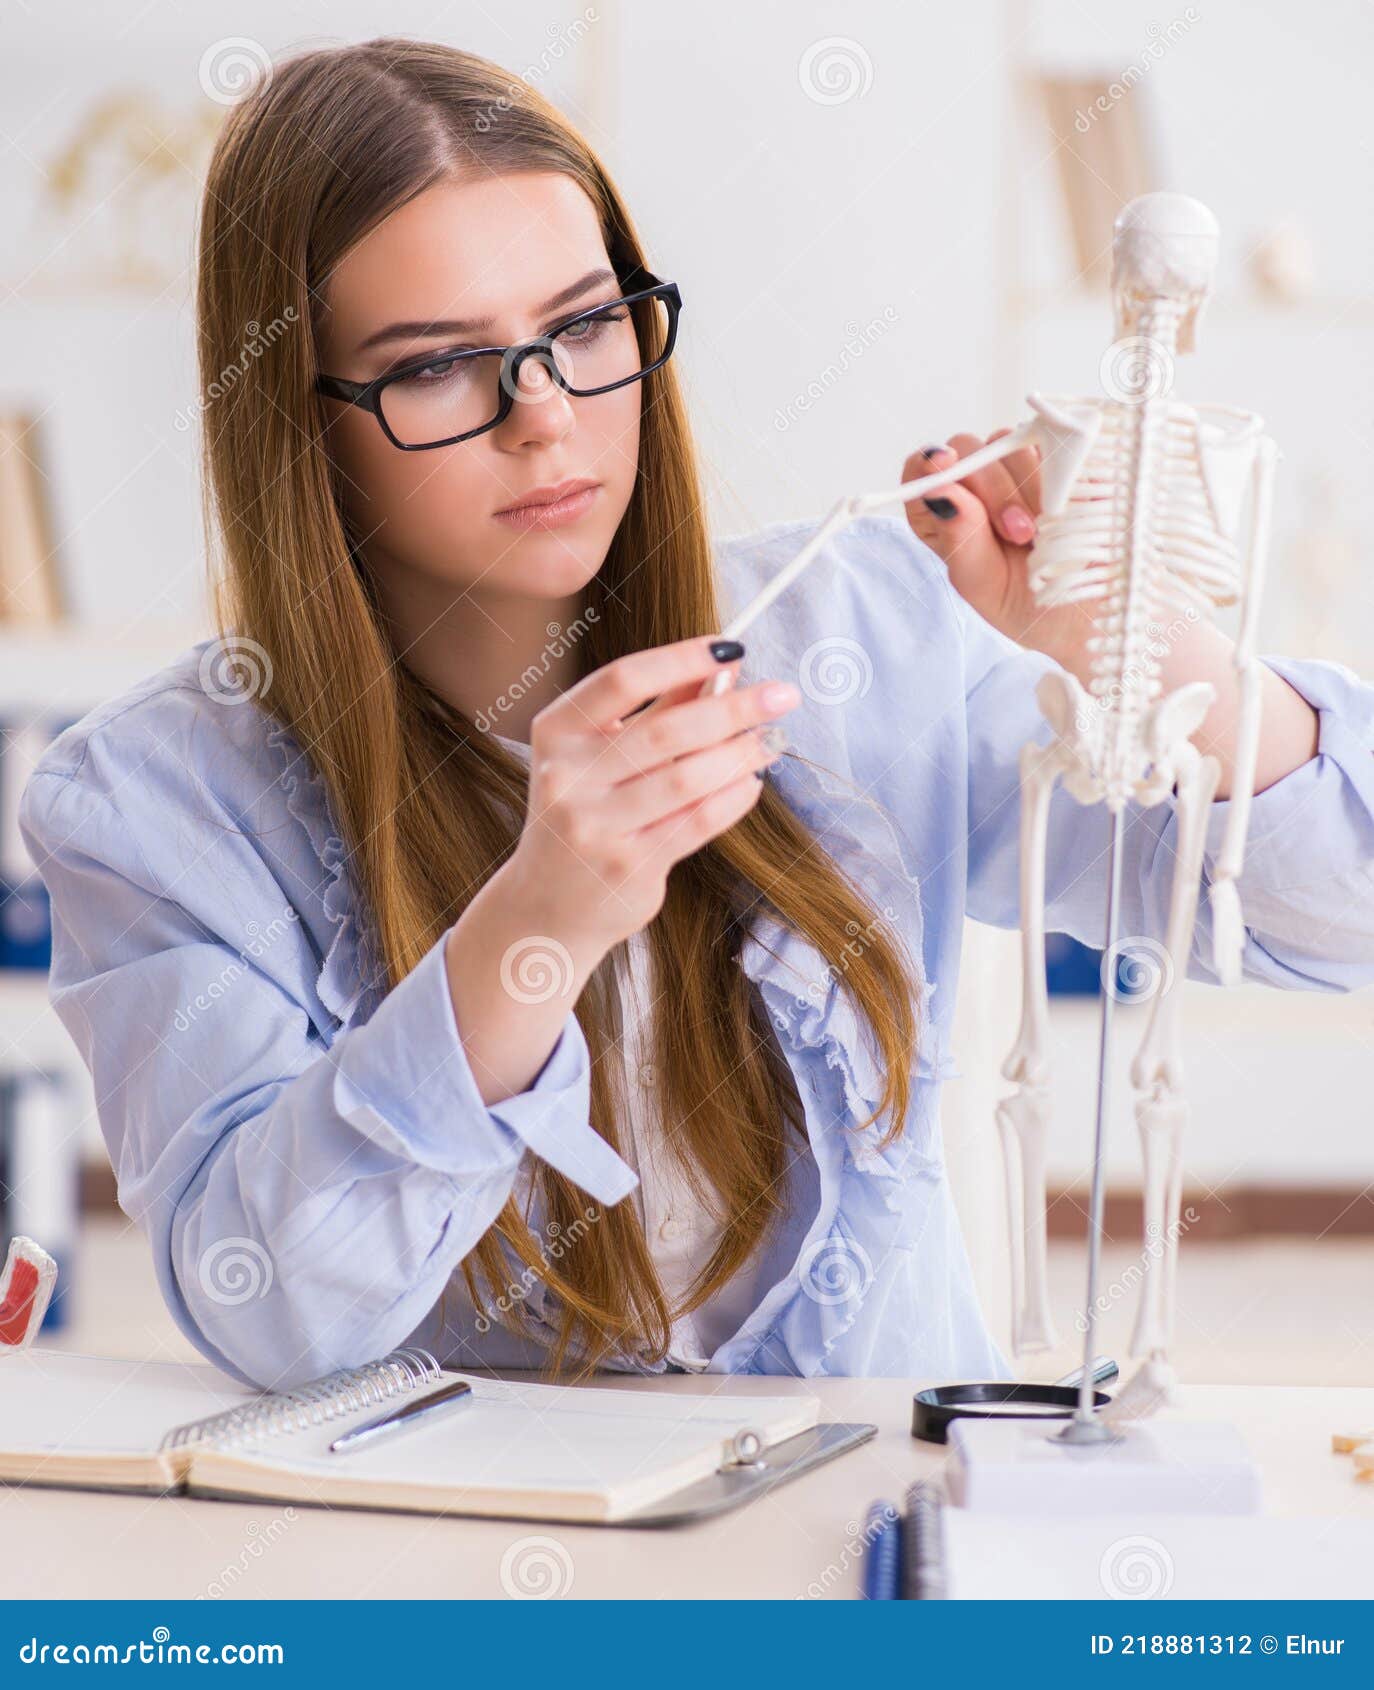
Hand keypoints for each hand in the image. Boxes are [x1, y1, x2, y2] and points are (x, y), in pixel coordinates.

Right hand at [505, 635, 798, 955]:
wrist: (548, 903)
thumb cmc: (586, 812)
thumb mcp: (604, 754)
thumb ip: (661, 708)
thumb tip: (724, 666)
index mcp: (556, 733)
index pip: (622, 680)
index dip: (681, 659)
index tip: (733, 647)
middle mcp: (568, 777)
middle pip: (664, 730)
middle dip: (733, 709)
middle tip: (781, 695)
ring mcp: (594, 827)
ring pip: (687, 779)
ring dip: (740, 756)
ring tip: (771, 742)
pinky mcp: (627, 867)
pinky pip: (696, 822)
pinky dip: (733, 798)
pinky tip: (751, 783)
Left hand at [900, 432, 1093, 676]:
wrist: (1091, 613)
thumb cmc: (1029, 605)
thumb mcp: (985, 584)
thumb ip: (958, 538)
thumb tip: (938, 491)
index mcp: (945, 518)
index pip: (920, 474)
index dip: (928, 465)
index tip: (943, 467)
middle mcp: (977, 489)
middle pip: (966, 451)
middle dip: (991, 489)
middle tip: (1019, 534)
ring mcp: (1018, 471)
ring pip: (1008, 443)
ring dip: (1028, 486)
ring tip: (1047, 533)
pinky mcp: (1059, 462)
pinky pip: (1051, 442)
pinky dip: (1059, 471)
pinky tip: (1069, 508)